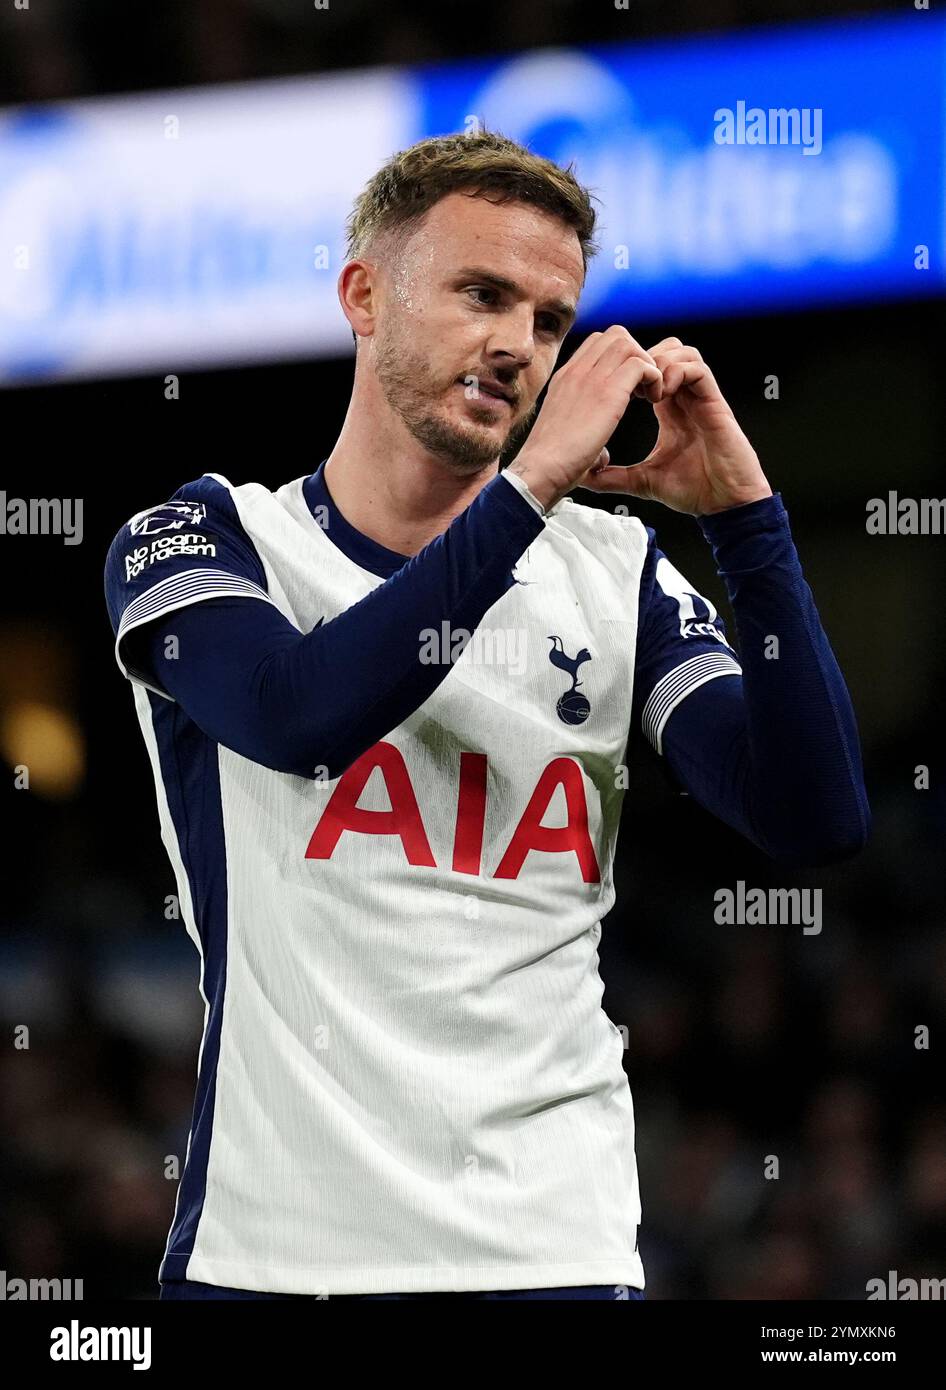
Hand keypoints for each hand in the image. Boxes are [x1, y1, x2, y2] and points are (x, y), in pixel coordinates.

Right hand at [506, 325, 663, 512]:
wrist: (540, 470)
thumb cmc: (551, 465)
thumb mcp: (565, 439)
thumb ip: (585, 438)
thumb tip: (600, 457)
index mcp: (565, 379)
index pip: (597, 344)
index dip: (620, 359)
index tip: (629, 389)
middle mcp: (576, 372)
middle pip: (615, 335)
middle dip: (636, 355)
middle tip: (641, 389)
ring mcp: (589, 378)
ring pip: (628, 343)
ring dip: (646, 364)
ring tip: (649, 394)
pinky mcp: (607, 392)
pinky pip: (641, 364)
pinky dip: (654, 378)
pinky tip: (654, 401)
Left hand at [578, 338, 772, 515]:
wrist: (724, 504)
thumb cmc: (695, 491)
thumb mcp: (643, 481)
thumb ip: (615, 477)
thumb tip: (586, 479)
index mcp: (670, 410)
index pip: (651, 371)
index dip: (631, 371)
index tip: (613, 389)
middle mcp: (686, 399)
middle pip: (666, 352)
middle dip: (644, 359)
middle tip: (629, 383)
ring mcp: (701, 399)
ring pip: (682, 353)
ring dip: (660, 363)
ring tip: (646, 389)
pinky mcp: (715, 404)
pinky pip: (697, 369)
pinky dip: (677, 373)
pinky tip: (662, 395)